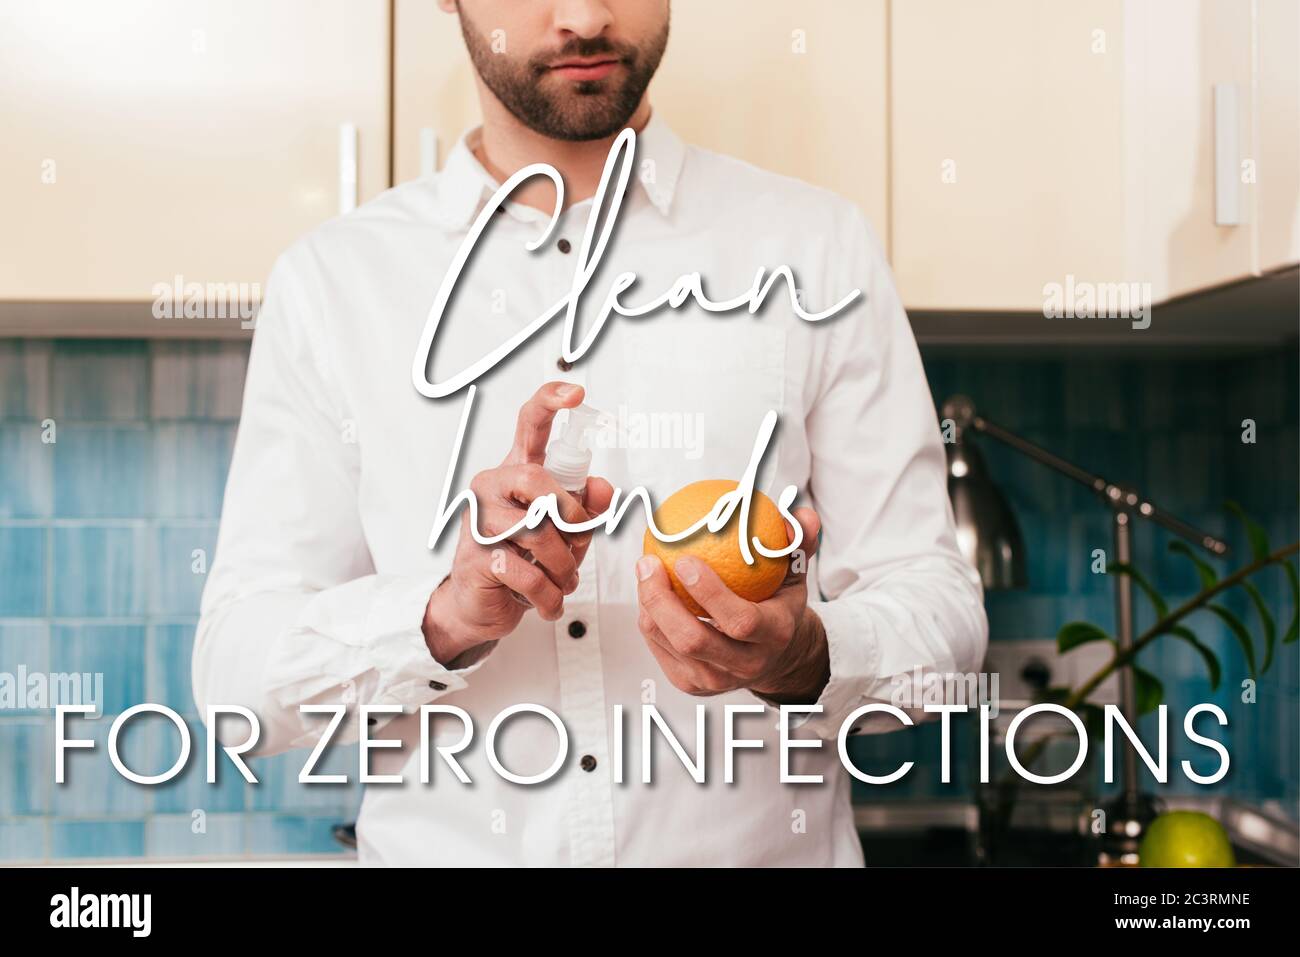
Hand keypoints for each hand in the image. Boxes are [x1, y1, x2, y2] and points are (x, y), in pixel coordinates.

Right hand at [423, 382, 614, 664]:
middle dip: (570, 517)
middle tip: (576, 543)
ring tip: (564, 581)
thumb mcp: (566, 533)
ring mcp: (480, 520)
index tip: (577, 392)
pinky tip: (548, 602)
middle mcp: (492, 485)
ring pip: (538, 534)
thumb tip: (603, 487)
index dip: (551, 401)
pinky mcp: (476, 557)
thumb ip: (586, 509)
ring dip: (564, 567)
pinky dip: (548, 595)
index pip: (529, 423)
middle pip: (538, 481)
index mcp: (517, 470)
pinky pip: (527, 574)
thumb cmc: (525, 559)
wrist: (482, 604)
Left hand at [634, 507, 829, 703]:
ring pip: (669, 644)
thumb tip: (802, 514)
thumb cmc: (779, 603)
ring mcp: (715, 681)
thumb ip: (798, 542)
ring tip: (644, 569)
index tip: (685, 559)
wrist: (776, 657)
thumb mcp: (795, 573)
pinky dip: (649, 619)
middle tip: (649, 563)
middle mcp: (745, 665)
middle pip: (693, 640)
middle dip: (663, 601)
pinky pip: (659, 650)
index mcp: (774, 635)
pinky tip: (645, 590)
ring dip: (648, 605)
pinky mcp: (691, 685)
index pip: (740, 621)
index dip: (709, 593)